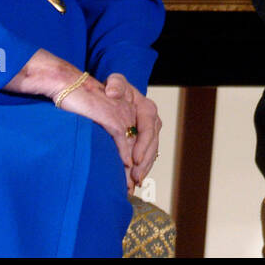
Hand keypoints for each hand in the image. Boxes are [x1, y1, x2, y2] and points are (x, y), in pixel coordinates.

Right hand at [55, 74, 139, 179]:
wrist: (69, 86)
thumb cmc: (82, 101)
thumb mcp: (102, 115)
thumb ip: (111, 130)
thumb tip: (116, 153)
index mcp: (131, 109)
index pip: (143, 138)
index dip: (141, 160)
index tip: (135, 178)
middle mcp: (130, 111)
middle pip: (142, 144)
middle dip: (139, 168)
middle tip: (132, 187)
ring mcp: (122, 114)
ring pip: (134, 145)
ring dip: (132, 167)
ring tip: (128, 184)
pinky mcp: (112, 117)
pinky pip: (122, 140)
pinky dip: (124, 155)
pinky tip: (125, 166)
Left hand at [102, 73, 161, 190]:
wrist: (112, 96)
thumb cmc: (114, 88)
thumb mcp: (116, 81)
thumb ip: (116, 84)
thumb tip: (112, 92)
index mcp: (148, 108)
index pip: (148, 129)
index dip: (142, 145)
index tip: (134, 159)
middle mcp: (152, 122)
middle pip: (152, 145)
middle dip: (144, 162)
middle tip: (134, 177)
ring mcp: (149, 133)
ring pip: (150, 153)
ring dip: (143, 169)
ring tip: (134, 182)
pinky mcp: (144, 143)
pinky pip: (146, 157)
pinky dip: (141, 169)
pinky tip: (134, 181)